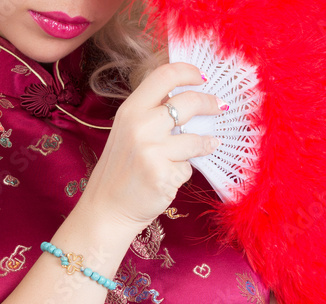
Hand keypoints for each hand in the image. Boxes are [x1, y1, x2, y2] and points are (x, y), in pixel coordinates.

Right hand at [77, 62, 226, 229]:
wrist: (106, 209)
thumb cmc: (120, 172)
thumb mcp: (127, 133)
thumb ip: (151, 114)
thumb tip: (188, 99)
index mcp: (130, 111)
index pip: (164, 75)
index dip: (189, 71)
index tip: (202, 76)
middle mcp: (139, 126)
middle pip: (188, 101)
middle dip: (210, 103)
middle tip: (219, 107)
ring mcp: (151, 150)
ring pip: (195, 139)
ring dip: (202, 145)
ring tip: (202, 148)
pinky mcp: (162, 173)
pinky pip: (188, 167)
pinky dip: (184, 172)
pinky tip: (169, 178)